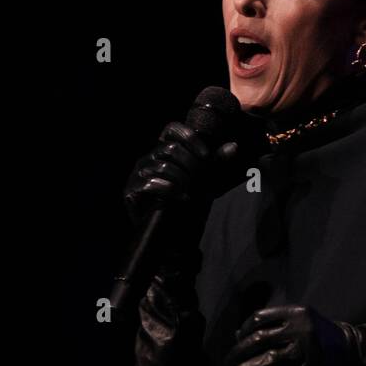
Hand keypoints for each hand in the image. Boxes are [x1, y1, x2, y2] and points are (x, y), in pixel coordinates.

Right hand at [124, 120, 238, 246]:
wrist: (171, 236)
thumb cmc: (186, 204)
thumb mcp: (206, 182)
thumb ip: (216, 164)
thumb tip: (233, 146)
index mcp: (163, 151)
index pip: (172, 129)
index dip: (189, 137)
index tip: (206, 155)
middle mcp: (148, 158)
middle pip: (170, 148)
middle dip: (191, 165)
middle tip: (200, 180)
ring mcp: (137, 174)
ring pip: (163, 166)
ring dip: (183, 180)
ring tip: (191, 192)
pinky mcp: (131, 191)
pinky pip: (150, 183)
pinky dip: (170, 191)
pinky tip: (182, 199)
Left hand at [223, 304, 352, 365]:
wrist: (355, 354)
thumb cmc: (321, 338)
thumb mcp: (301, 323)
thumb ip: (274, 326)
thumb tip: (237, 334)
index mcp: (297, 313)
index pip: (260, 318)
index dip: (243, 330)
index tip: (237, 340)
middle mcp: (301, 330)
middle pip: (259, 339)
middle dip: (238, 352)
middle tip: (226, 362)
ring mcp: (308, 352)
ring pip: (268, 360)